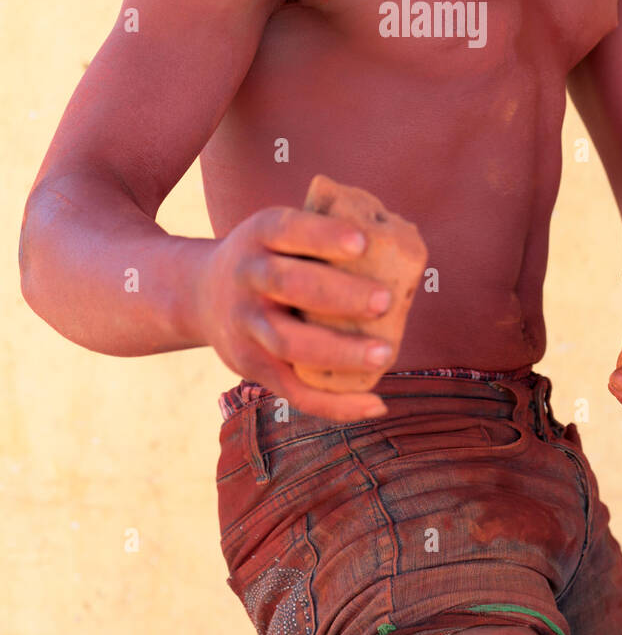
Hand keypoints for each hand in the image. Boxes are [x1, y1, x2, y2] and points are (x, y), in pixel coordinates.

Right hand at [195, 206, 393, 421]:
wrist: (202, 294)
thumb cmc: (272, 257)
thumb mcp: (281, 235)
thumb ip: (325, 238)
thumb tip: (406, 241)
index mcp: (259, 235)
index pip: (288, 230)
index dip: (323, 235)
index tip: (362, 242)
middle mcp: (246, 276)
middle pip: (287, 283)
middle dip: (338, 294)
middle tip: (385, 300)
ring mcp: (245, 324)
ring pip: (288, 342)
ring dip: (339, 351)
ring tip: (386, 352)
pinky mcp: (251, 366)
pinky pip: (293, 390)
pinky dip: (335, 404)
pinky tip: (375, 404)